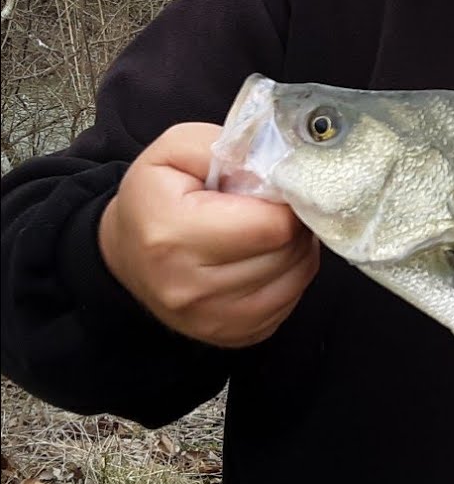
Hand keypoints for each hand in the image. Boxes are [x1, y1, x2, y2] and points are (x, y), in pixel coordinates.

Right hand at [99, 123, 319, 347]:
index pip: (272, 225)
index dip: (285, 200)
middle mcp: (192, 289)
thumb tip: (276, 165)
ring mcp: (215, 320)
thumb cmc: (154, 198)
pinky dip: (290, 275)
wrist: (125, 255)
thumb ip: (228, 146)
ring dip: (296, 248)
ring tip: (268, 229)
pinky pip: (292, 301)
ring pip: (298, 277)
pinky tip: (266, 257)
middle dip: (292, 223)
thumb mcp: (174, 151)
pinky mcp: (236, 337)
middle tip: (272, 207)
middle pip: (290, 252)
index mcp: (174, 236)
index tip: (274, 188)